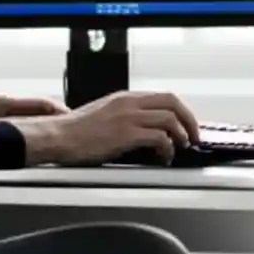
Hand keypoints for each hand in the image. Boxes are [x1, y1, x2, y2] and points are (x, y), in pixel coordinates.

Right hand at [7, 90, 199, 166]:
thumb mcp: (105, 113)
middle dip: (189, 119)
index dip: (181, 110)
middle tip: (193, 136)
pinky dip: (167, 148)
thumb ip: (126, 115)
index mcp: (126, 97)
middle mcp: (129, 102)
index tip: (187, 123)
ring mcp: (128, 117)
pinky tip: (163, 157)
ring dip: (181, 135)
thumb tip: (146, 127)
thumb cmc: (77, 130)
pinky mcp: (126, 133)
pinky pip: (159, 137)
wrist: (60, 136)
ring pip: (169, 118)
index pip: (164, 96)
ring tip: (180, 147)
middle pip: (172, 102)